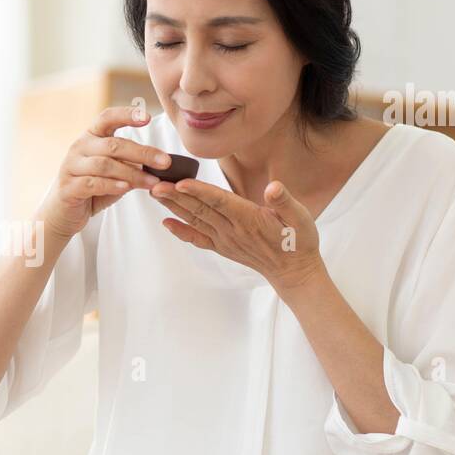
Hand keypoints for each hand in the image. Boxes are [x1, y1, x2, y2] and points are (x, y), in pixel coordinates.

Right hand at [37, 105, 174, 238]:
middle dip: (142, 153)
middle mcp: (79, 147)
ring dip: (132, 174)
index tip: (147, 118)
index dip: (126, 115)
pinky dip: (111, 185)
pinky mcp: (68, 187)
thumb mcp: (114, 173)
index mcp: (91, 137)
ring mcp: (71, 167)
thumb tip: (158, 162)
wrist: (63, 213)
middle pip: (113, 145)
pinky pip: (92, 183)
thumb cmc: (92, 189)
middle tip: (165, 162)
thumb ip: (130, 165)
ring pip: (105, 165)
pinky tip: (126, 188)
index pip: (107, 118)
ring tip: (152, 182)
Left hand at [151, 177, 325, 292]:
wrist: (293, 272)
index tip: (179, 182)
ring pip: (195, 220)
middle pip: (200, 210)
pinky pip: (198, 238)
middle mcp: (233, 230)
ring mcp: (225, 240)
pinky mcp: (222, 247)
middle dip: (176, 197)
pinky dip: (181, 231)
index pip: (220, 201)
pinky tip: (166, 223)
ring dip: (174, 207)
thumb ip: (285, 202)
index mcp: (249, 219)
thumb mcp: (301, 218)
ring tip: (156, 194)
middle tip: (154, 184)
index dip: (199, 191)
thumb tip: (273, 188)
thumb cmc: (298, 241)